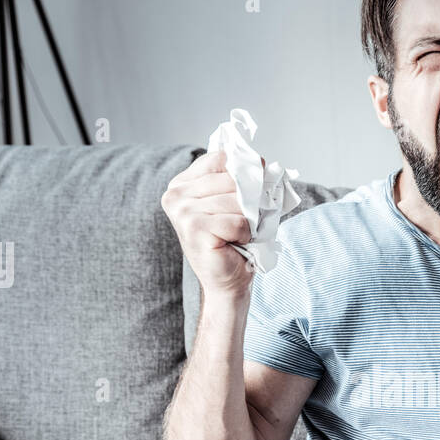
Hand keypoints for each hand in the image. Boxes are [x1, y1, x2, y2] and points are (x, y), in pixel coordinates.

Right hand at [160, 149, 256, 297]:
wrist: (226, 282)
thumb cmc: (233, 242)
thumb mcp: (234, 202)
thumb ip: (240, 179)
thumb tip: (262, 164)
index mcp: (183, 182)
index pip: (222, 158)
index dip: (247, 170)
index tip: (256, 185)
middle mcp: (177, 194)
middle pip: (232, 179)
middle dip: (250, 200)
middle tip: (247, 220)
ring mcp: (183, 211)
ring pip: (237, 201)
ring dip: (248, 220)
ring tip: (237, 234)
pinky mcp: (194, 228)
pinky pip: (238, 222)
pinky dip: (245, 234)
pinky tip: (234, 243)